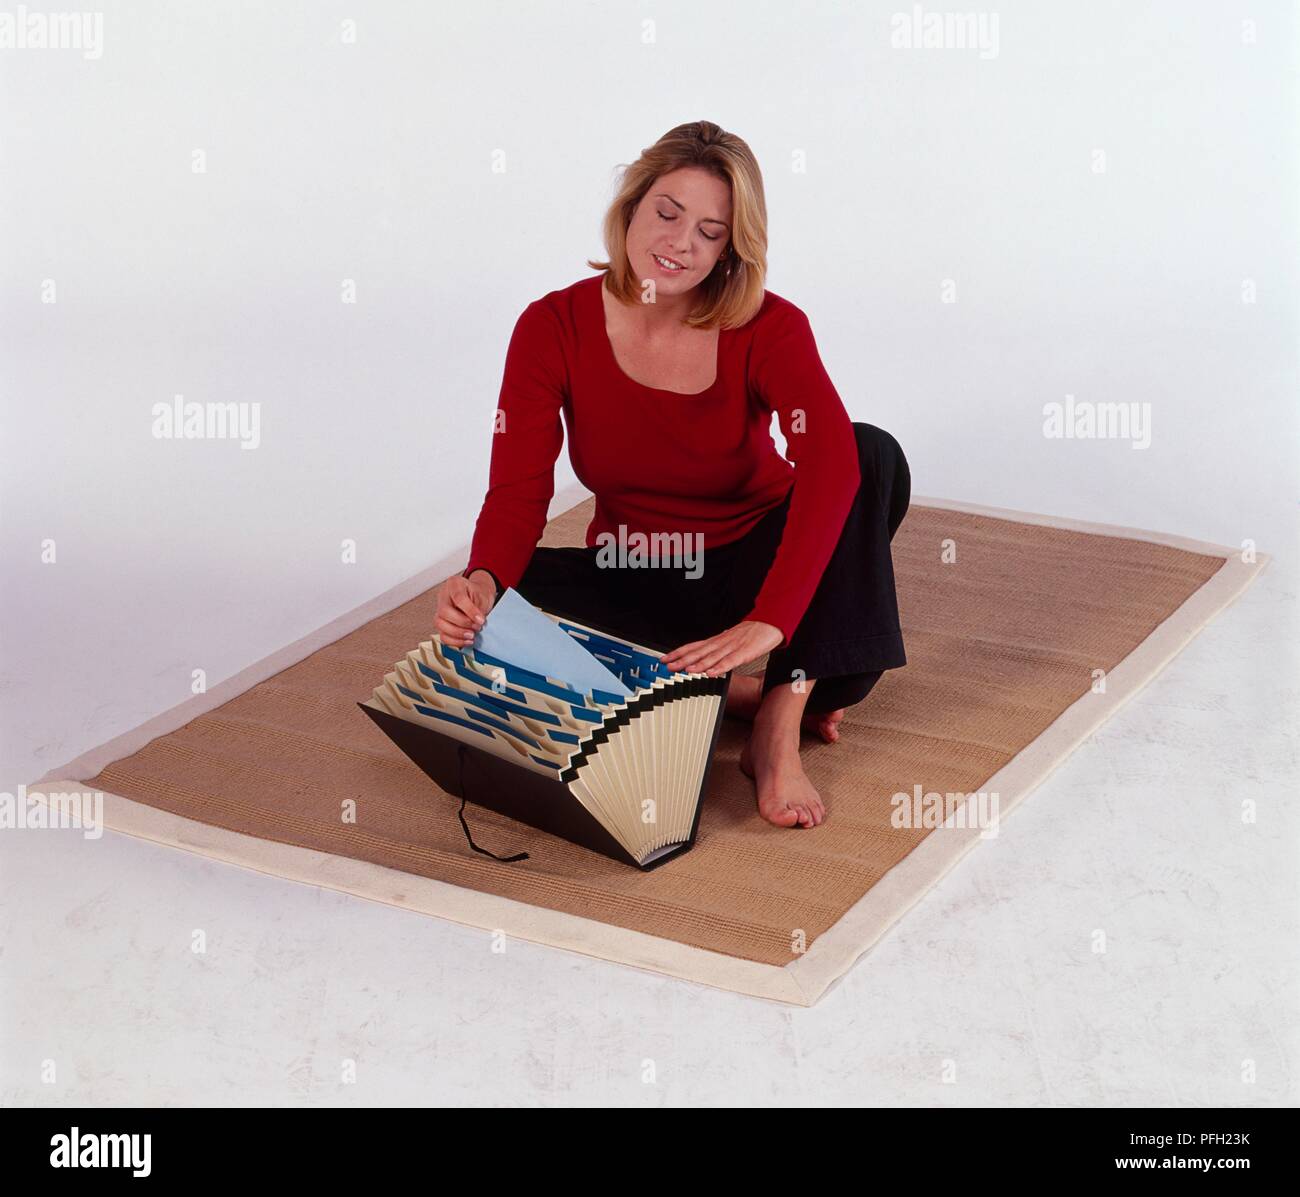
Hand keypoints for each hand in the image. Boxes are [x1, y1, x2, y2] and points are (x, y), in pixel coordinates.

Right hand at [436, 569, 496, 647]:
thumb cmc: (478, 594)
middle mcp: (444, 597)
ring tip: (472, 635)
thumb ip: (479, 607)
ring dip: (457, 633)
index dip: (470, 611)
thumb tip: (477, 622)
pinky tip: (467, 641)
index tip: (480, 620)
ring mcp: (440, 611)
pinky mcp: (442, 624)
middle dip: (462, 623)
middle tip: (477, 627)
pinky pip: (443, 635)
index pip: (458, 597)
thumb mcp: (483, 595)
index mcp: (454, 584)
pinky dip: (455, 641)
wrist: (477, 597)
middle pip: (444, 611)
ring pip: (440, 624)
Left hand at [659, 620, 783, 675]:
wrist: (770, 622)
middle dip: (682, 660)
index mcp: (717, 641)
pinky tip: (711, 673)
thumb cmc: (751, 633)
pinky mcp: (745, 652)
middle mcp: (721, 643)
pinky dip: (720, 667)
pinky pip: (731, 661)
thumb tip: (705, 658)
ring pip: (712, 657)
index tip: (664, 659)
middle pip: (699, 652)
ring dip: (698, 664)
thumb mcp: (730, 640)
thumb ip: (717, 650)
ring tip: (685, 670)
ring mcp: (732, 647)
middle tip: (668, 666)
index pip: (693, 646)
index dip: (678, 653)